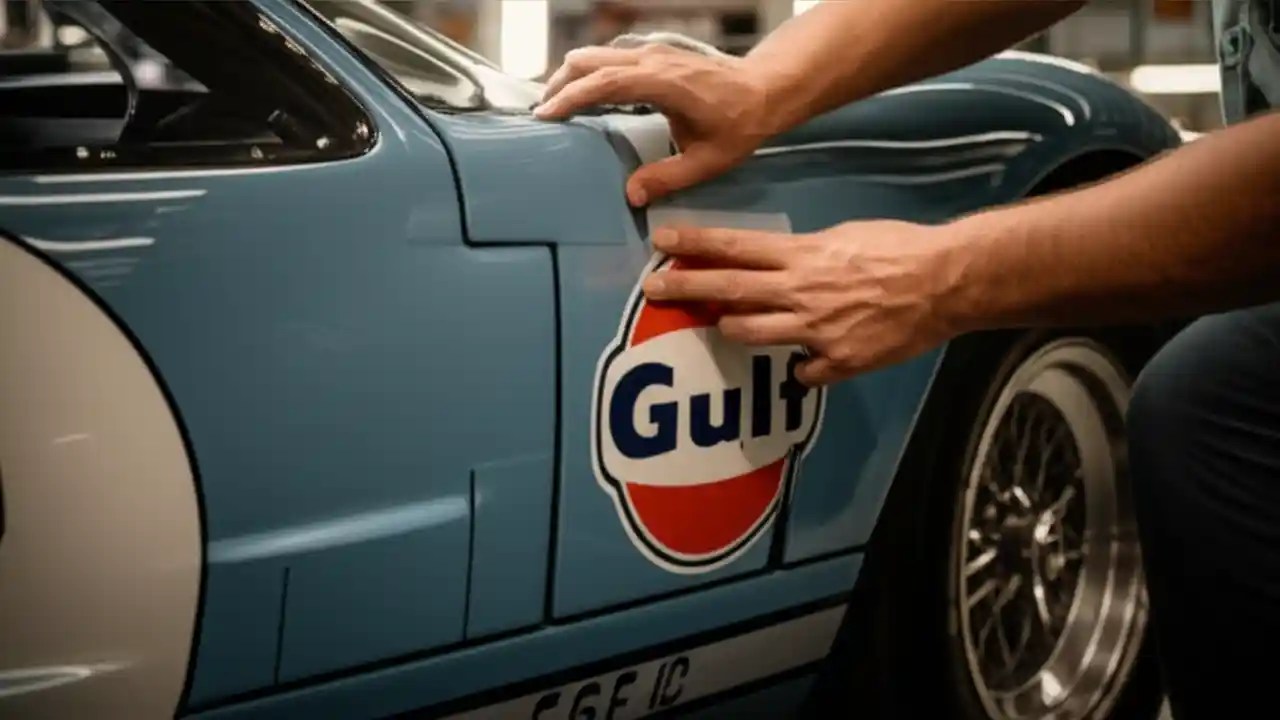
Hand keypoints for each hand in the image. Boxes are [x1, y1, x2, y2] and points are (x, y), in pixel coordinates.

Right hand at [534, 43, 775, 205]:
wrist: (765, 89)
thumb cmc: (739, 125)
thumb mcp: (707, 161)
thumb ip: (667, 178)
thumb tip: (631, 196)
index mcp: (662, 82)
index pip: (603, 83)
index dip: (570, 97)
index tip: (544, 116)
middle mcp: (652, 59)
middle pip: (588, 60)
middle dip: (559, 84)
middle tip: (542, 115)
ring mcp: (652, 52)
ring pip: (596, 54)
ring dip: (572, 76)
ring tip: (556, 106)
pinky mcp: (654, 53)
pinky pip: (610, 57)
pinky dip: (589, 72)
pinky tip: (585, 96)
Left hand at [642, 222, 961, 384]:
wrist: (944, 282)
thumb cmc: (899, 248)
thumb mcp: (844, 236)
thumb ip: (805, 254)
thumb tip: (781, 263)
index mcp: (802, 255)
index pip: (735, 247)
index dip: (694, 245)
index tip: (661, 241)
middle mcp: (799, 291)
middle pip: (728, 290)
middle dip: (685, 288)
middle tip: (653, 289)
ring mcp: (815, 331)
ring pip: (750, 334)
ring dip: (732, 328)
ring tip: (724, 324)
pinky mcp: (837, 362)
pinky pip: (802, 372)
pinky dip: (801, 368)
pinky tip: (806, 363)